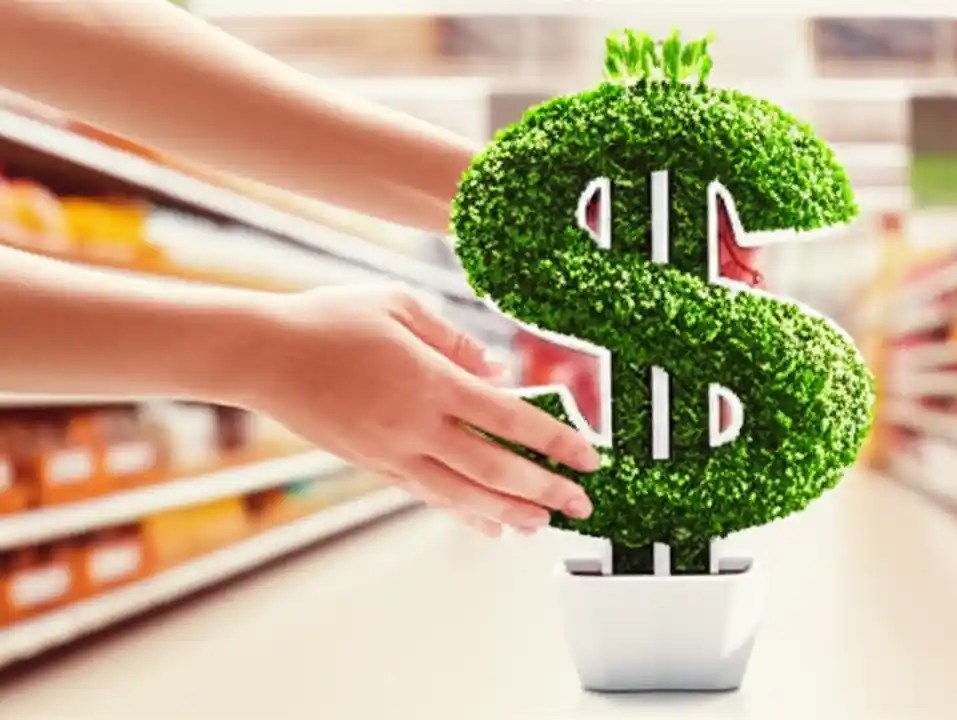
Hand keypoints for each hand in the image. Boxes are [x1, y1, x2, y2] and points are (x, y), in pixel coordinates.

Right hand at [248, 285, 598, 536]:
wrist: (261, 355)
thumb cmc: (329, 321)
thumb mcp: (400, 306)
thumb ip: (456, 340)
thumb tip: (499, 372)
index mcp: (430, 382)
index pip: (509, 419)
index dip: (554, 442)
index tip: (588, 456)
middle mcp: (416, 427)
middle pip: (494, 469)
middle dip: (545, 489)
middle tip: (581, 504)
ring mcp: (392, 452)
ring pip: (462, 494)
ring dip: (508, 512)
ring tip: (543, 524)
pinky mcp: (373, 465)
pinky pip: (428, 495)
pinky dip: (464, 512)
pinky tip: (488, 523)